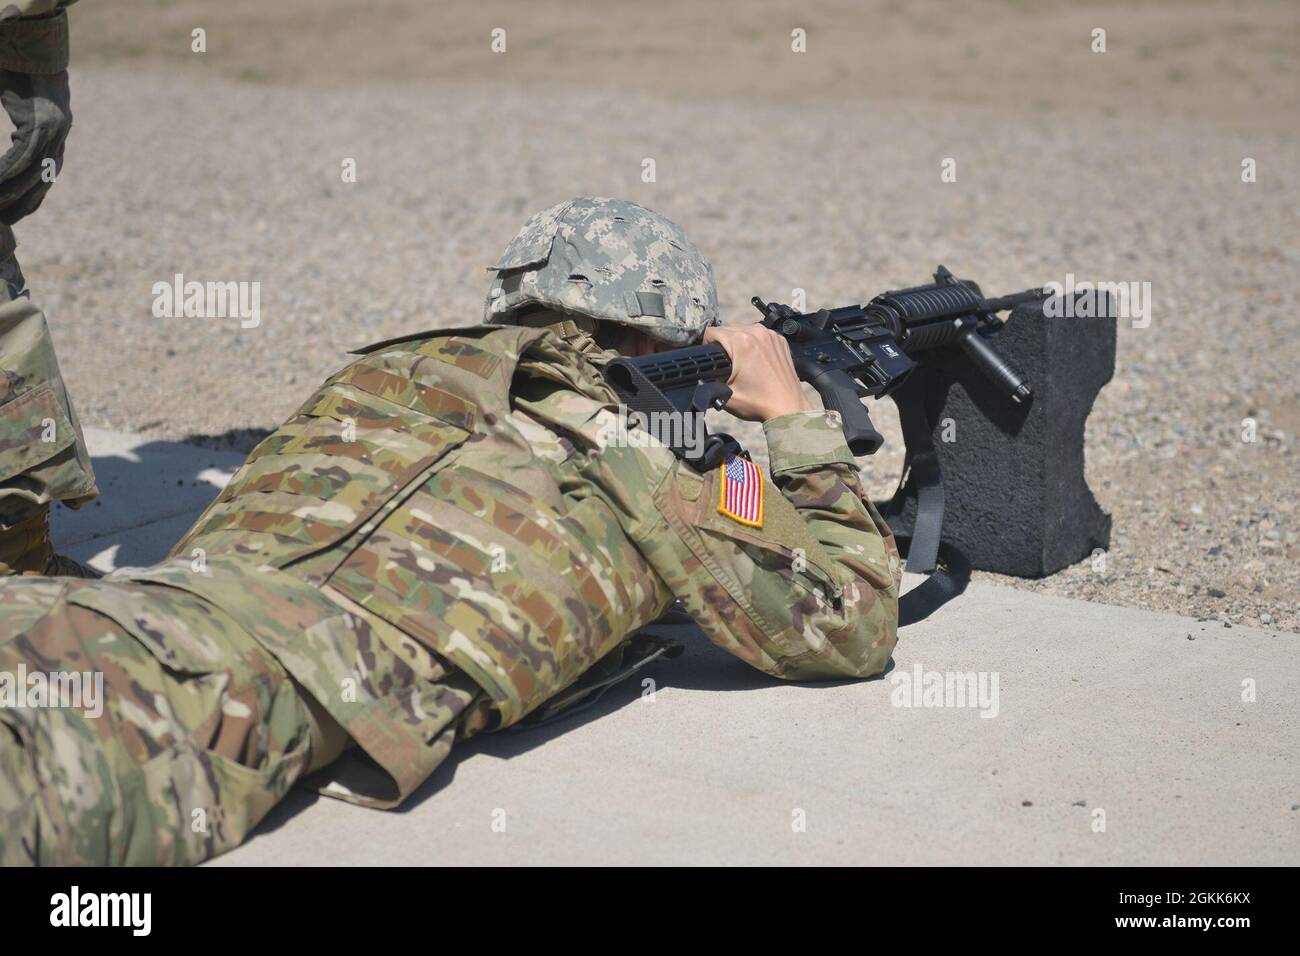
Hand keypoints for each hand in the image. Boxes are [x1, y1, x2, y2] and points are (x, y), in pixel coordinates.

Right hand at [0, 68, 69, 225]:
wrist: (32, 49)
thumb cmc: (20, 74)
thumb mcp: (20, 109)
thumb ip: (21, 132)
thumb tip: (19, 143)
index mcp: (56, 137)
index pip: (45, 176)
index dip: (32, 196)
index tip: (18, 213)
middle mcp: (58, 138)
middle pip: (41, 181)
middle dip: (23, 204)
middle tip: (6, 221)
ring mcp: (52, 132)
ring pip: (31, 174)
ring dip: (11, 192)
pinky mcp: (41, 125)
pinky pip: (22, 157)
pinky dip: (7, 173)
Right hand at [702, 324, 814, 421]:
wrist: (786, 407)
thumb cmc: (760, 402)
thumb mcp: (724, 393)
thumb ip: (707, 380)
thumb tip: (699, 377)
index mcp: (742, 343)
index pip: (712, 332)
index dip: (705, 344)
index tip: (709, 357)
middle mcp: (757, 333)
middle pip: (728, 328)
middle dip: (723, 343)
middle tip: (725, 363)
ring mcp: (771, 335)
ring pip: (744, 329)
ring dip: (738, 341)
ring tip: (740, 361)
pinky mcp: (779, 340)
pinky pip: (759, 334)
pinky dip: (754, 343)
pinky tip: (755, 359)